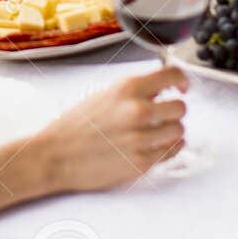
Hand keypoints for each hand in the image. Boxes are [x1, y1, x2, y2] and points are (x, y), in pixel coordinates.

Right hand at [27, 65, 187, 191]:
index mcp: (127, 88)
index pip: (173, 75)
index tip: (181, 87)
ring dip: (171, 132)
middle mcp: (137, 111)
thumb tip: (163, 87)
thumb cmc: (76, 126)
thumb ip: (135, 91)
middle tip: (162, 115)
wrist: (56, 155)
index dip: (181, 81)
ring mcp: (141, 139)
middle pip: (180, 108)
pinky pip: (170, 152)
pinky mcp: (142, 163)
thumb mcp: (104, 95)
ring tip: (156, 133)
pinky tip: (154, 145)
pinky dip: (167, 149)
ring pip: (179, 131)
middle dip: (173, 111)